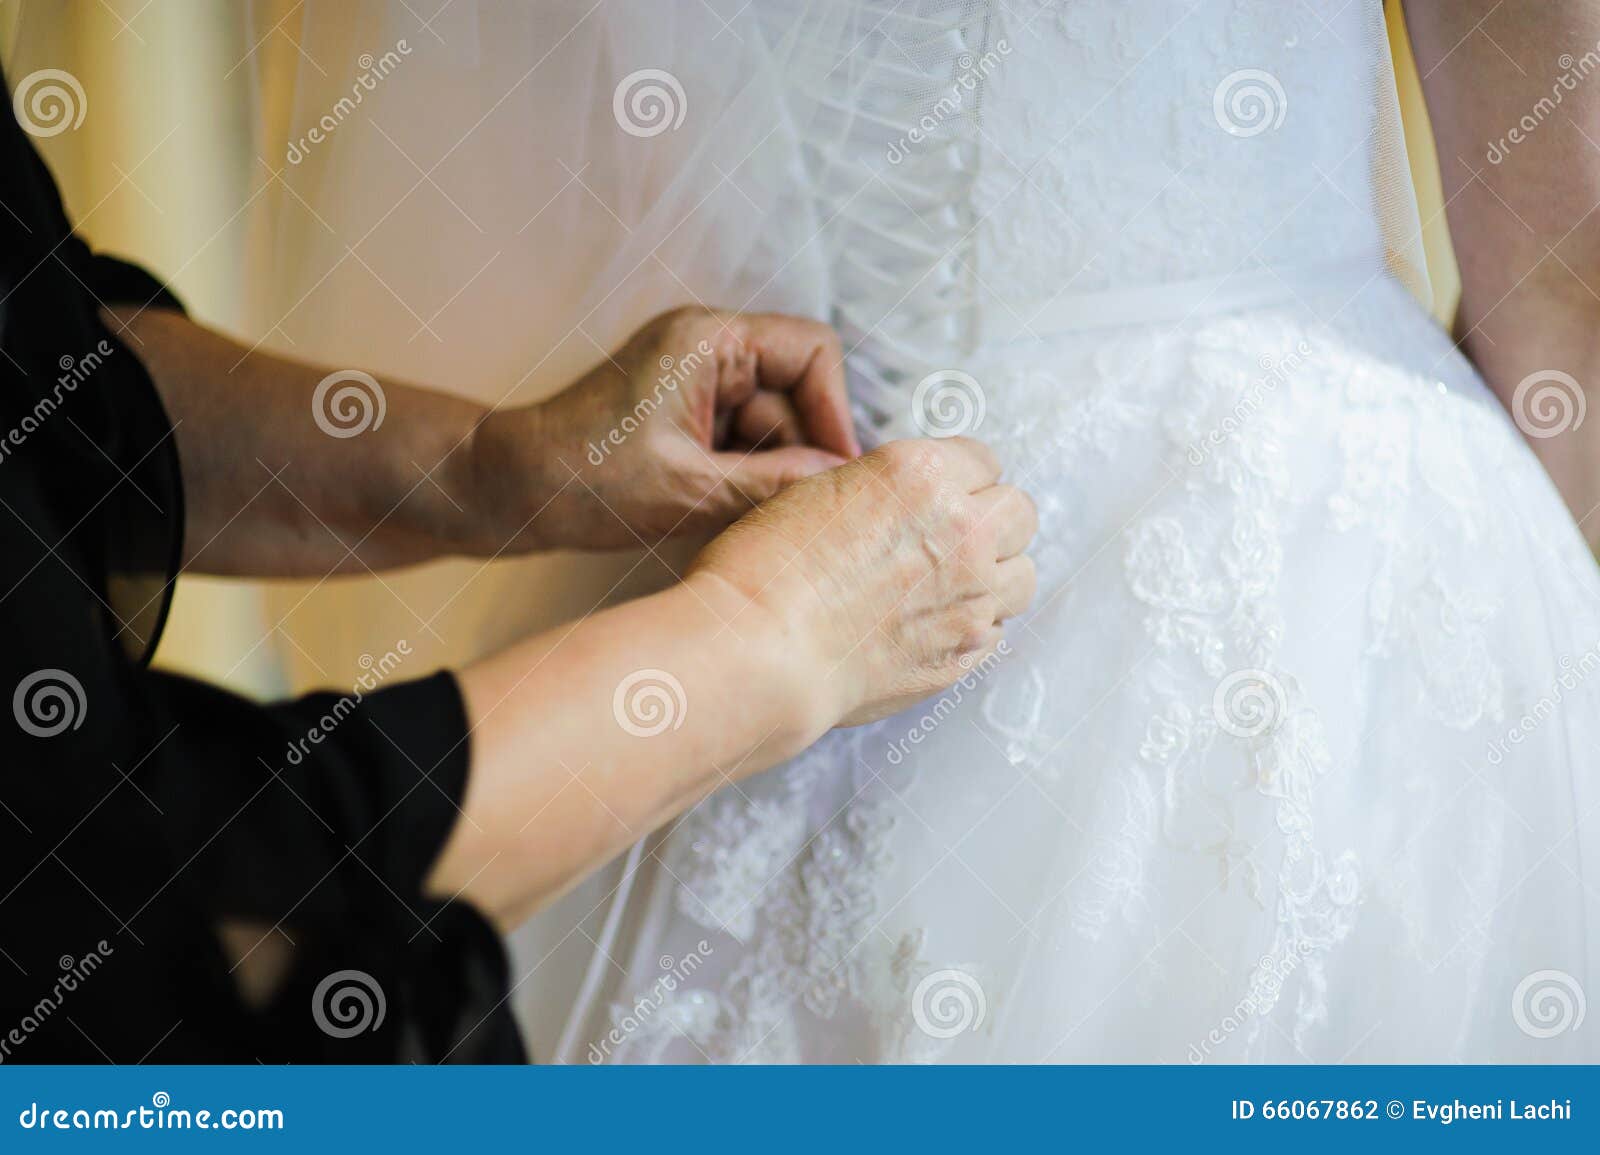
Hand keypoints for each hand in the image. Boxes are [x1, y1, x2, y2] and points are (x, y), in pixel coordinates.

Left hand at [470, 306, 860, 550]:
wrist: (509, 493)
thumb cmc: (582, 481)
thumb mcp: (691, 493)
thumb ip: (774, 485)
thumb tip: (841, 483)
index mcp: (708, 340)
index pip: (812, 350)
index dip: (833, 410)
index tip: (834, 470)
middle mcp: (708, 349)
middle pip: (796, 393)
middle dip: (798, 452)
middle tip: (793, 510)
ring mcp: (697, 382)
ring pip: (774, 425)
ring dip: (771, 473)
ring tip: (746, 518)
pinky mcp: (687, 416)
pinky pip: (745, 442)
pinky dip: (747, 479)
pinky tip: (729, 514)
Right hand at [687, 438, 1038, 729]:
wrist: (761, 650)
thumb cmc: (768, 569)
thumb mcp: (819, 491)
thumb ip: (883, 491)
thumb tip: (904, 503)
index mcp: (924, 475)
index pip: (984, 460)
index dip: (960, 478)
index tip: (943, 494)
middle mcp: (963, 531)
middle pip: (1019, 512)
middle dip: (991, 520)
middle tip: (955, 536)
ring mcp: (970, 598)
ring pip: (1023, 575)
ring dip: (996, 575)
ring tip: (952, 585)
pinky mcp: (963, 653)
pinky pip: (995, 630)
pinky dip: (973, 626)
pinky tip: (932, 626)